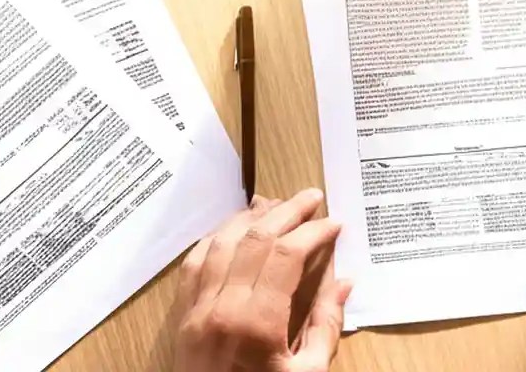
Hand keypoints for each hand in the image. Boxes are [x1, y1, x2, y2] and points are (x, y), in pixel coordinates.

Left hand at [172, 189, 351, 371]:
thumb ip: (325, 327)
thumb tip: (343, 284)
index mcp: (257, 322)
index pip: (286, 255)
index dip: (313, 232)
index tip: (335, 223)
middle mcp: (222, 306)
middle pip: (255, 239)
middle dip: (287, 212)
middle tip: (312, 197)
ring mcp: (197, 308)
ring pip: (222, 242)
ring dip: (251, 217)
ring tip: (277, 203)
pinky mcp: (182, 315)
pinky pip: (195, 262)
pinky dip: (216, 238)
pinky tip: (234, 228)